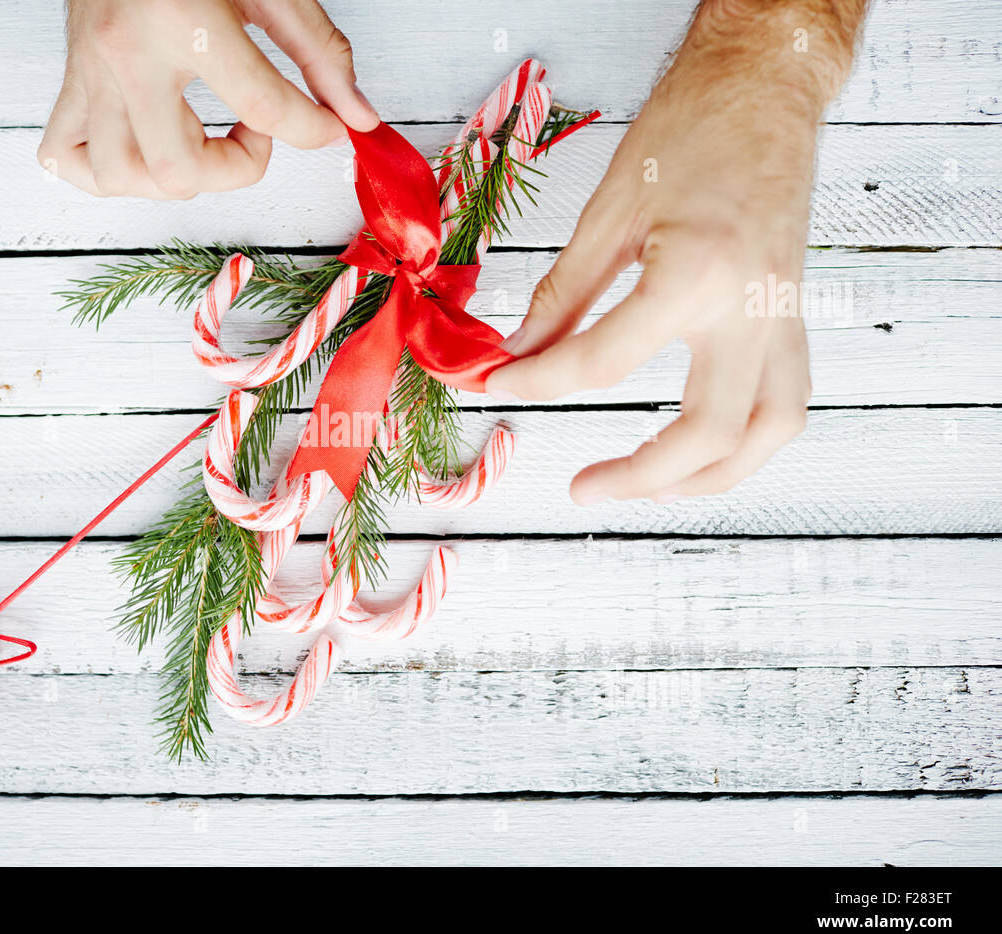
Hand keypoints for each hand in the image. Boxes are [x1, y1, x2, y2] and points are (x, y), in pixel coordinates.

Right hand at [40, 0, 377, 198]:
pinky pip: (65, 157)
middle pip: (177, 170)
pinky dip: (103, 173)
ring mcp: (91, 70)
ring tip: (200, 140)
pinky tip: (143, 151)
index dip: (311, 130)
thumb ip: (320, 53)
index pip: (262, 107)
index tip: (327, 128)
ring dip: (171, 178)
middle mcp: (127, 52)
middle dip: (233, 169)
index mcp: (183, 20)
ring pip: (119, 175)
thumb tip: (354, 116)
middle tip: (254, 131)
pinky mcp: (72, 77)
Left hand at [486, 0, 864, 504]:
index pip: (602, 363)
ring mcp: (783, 317)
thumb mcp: (610, 209)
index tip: (499, 387)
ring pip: (765, 432)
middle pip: (704, 432)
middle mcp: (751, 310)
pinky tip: (702, 447)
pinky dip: (746, 440)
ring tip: (647, 484)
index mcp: (695, 275)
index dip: (538, 384)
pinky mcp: (794, 316)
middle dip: (637, 475)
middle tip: (581, 488)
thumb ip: (564, 293)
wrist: (766, 85)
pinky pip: (785, 401)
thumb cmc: (693, 128)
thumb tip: (522, 352)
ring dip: (708, 477)